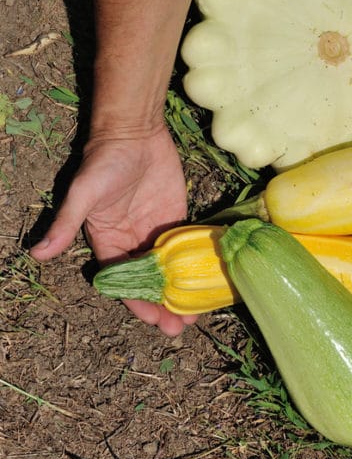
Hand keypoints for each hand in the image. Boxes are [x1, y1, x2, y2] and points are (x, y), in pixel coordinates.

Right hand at [30, 125, 196, 335]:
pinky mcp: (176, 217)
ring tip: (196, 315)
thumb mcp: (83, 194)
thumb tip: (37, 255)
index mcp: (108, 241)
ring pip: (169, 269)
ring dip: (181, 291)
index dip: (136, 301)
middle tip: (180, 328)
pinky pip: (186, 246)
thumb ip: (65, 224)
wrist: (134, 131)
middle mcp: (132, 240)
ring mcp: (155, 230)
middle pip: (148, 281)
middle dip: (162, 305)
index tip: (153, 319)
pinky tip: (207, 282)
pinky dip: (195, 265)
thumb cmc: (104, 162)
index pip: (122, 280)